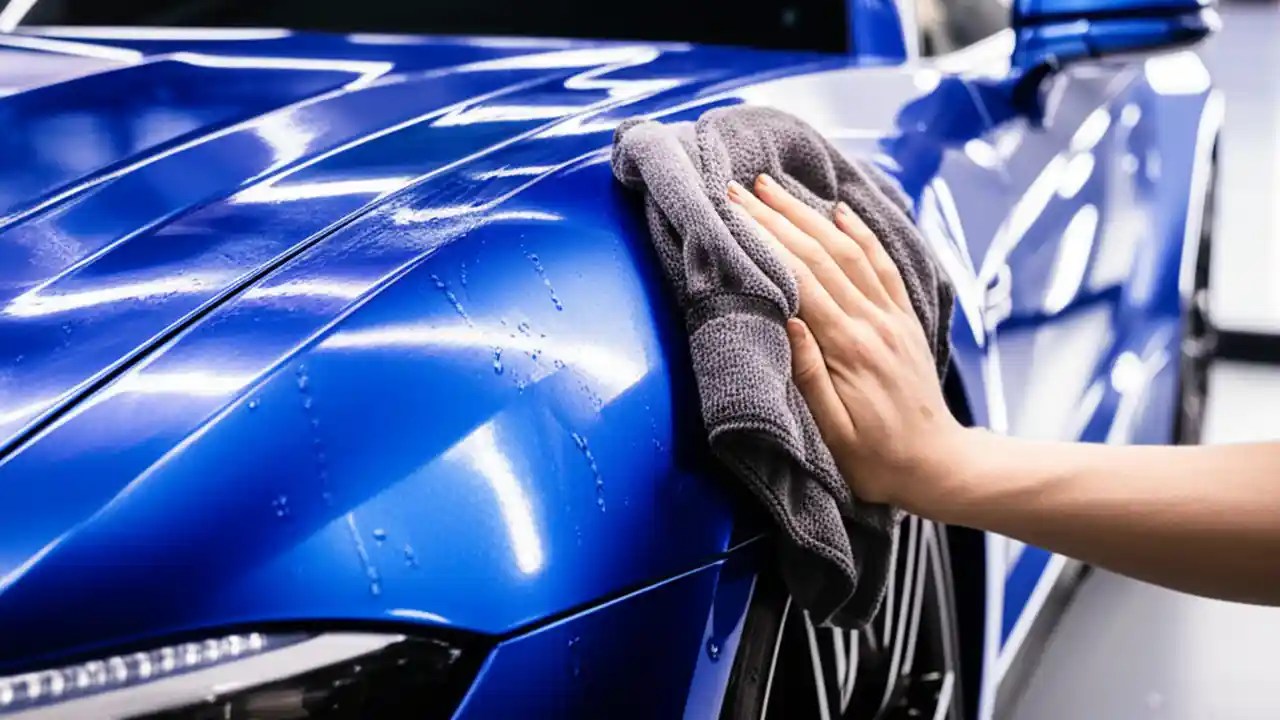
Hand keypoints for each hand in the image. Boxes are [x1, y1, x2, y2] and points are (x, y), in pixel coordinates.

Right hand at [727, 174, 968, 508]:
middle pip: (821, 254)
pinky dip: (861, 233)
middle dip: (778, 217)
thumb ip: (809, 376)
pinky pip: (883, 265)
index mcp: (850, 348)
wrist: (938, 466)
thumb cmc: (875, 460)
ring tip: (776, 189)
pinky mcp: (904, 320)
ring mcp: (893, 317)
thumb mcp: (833, 433)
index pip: (802, 278)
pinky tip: (840, 212)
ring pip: (849, 250)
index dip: (766, 240)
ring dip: (810, 215)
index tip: (733, 212)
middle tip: (741, 188)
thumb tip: (787, 320)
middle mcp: (874, 322)